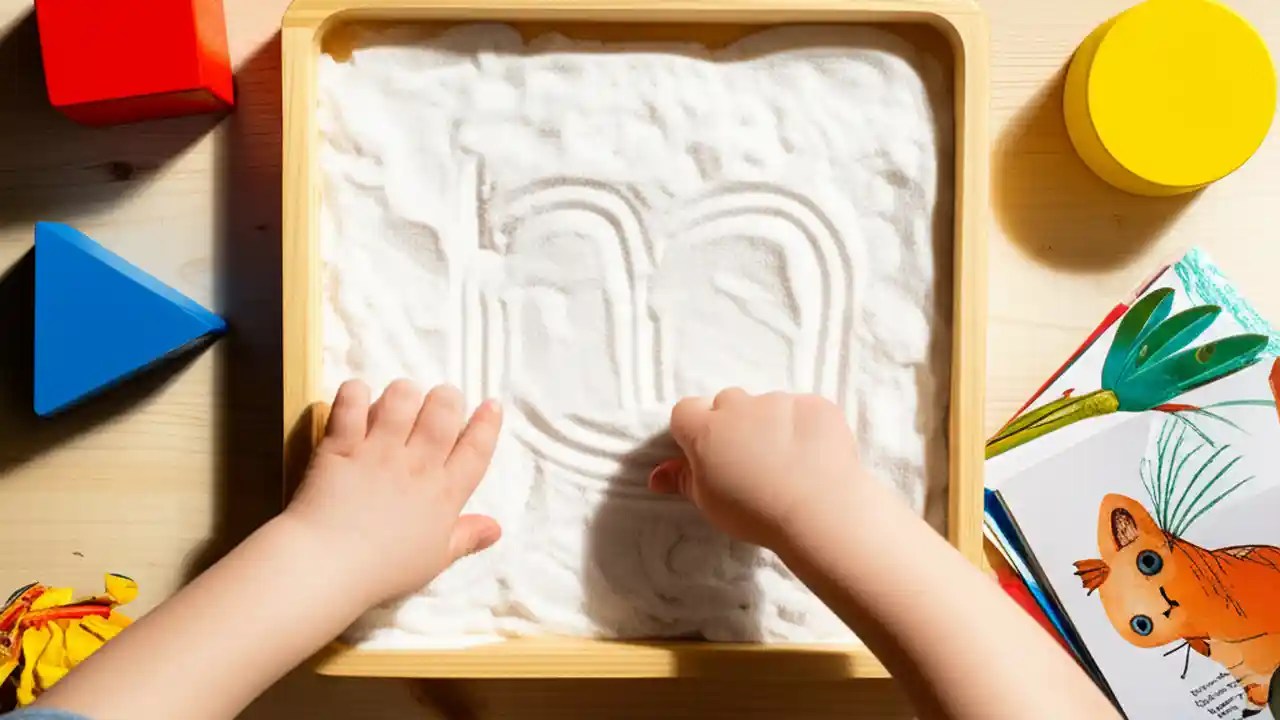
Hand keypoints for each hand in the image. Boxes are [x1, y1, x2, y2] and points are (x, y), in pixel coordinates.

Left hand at [283, 380, 502, 604]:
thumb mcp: (435, 560)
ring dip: (403, 393)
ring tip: (397, 402)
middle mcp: (417, 465)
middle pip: (444, 411)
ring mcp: (379, 451)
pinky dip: (355, 393)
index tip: (491, 405)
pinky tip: (356, 397)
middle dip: (446, 398)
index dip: (487, 424)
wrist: (327, 566)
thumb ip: (466, 538)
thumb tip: (496, 528)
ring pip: (402, 398)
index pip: (476, 450)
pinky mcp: (341, 445)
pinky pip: (351, 404)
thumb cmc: (384, 570)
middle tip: (438, 402)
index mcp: (445, 493)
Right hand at [649, 389, 863, 550]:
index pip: (685, 411)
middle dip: (733, 425)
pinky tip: (814, 456)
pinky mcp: (816, 404)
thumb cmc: (754, 514)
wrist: (819, 513)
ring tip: (788, 462)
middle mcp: (739, 405)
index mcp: (705, 428)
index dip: (694, 432)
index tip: (709, 456)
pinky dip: (804, 427)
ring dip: (771, 424)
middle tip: (750, 462)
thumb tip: (656, 475)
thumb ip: (683, 480)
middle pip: (727, 403)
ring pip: (767, 405)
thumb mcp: (710, 503)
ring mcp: (780, 401)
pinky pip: (803, 409)